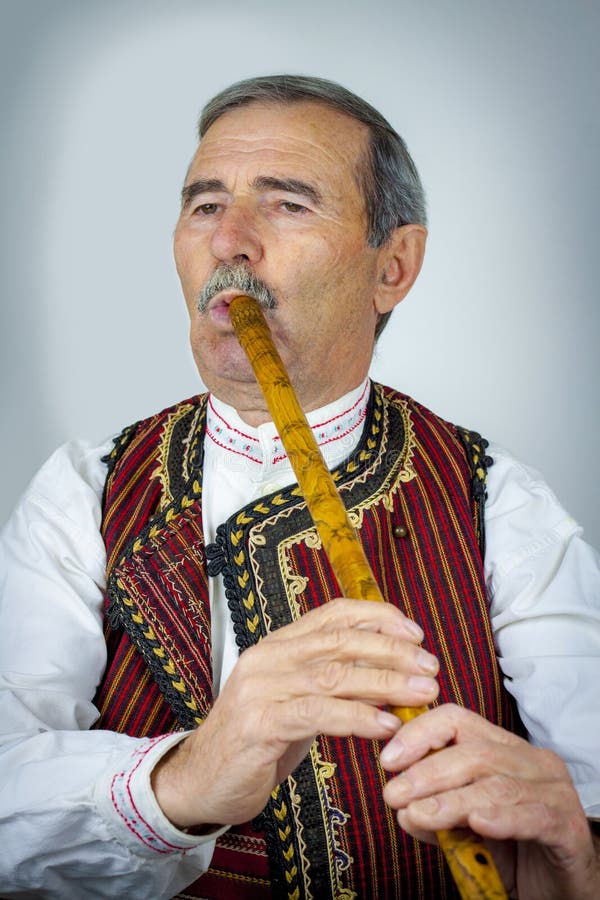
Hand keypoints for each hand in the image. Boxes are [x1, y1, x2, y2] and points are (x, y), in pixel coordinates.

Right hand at [152, 597, 437, 829]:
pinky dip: (358, 717)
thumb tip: (390, 676)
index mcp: (278, 645)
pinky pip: (319, 714)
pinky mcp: (259, 724)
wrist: (199, 781)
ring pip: (334, 675)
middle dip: (392, 651)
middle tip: (430, 667)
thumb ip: (334, 685)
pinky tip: (387, 726)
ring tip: (422, 693)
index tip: (415, 634)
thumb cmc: (256, 741)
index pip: (333, 614)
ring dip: (385, 683)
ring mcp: (261, 689)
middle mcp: (268, 658)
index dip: (377, 617)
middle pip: (340, 641)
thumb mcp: (298, 703)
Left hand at [380, 704, 599, 898]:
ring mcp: (553, 791)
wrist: (563, 887)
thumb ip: (437, 812)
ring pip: (495, 785)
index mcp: (504, 749)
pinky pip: (532, 815)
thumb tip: (401, 807)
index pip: (457, 720)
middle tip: (393, 795)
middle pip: (473, 753)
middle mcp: (531, 761)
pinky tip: (477, 823)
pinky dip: (502, 819)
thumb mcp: (466, 827)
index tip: (388, 760)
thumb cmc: (514, 849)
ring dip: (451, 801)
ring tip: (418, 815)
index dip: (420, 734)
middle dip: (427, 773)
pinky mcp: (568, 826)